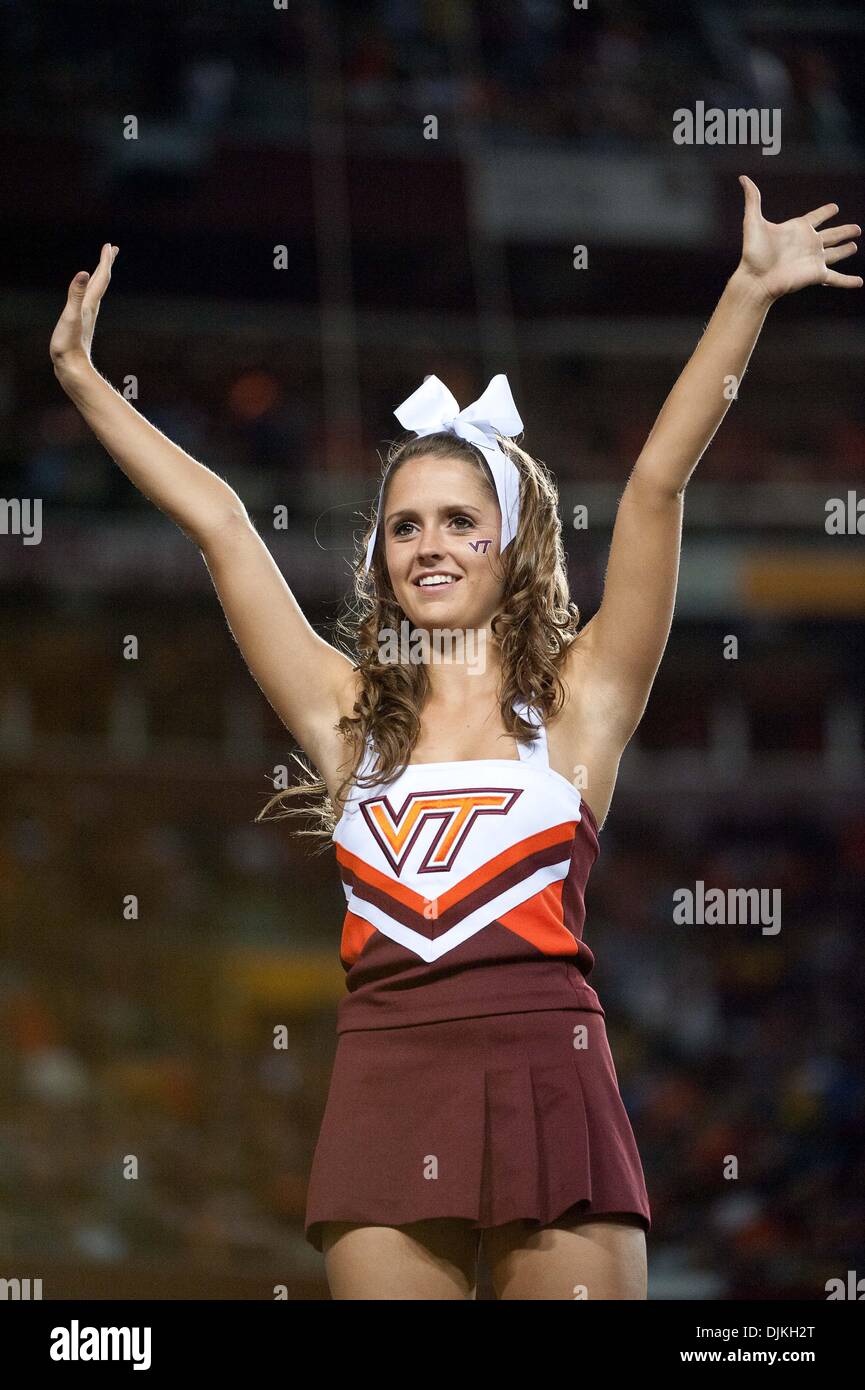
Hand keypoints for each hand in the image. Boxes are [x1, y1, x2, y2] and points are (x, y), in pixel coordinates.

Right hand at [50, 242, 117, 373]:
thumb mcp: (70, 315)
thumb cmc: (69, 343)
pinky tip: (88, 297)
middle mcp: (91, 308)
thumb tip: (85, 272)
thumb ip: (76, 294)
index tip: (110, 245)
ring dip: (100, 277)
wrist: (71, 367)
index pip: (101, 278)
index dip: (105, 261)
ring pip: (97, 292)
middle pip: (102, 282)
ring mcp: (87, 316)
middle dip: (106, 264)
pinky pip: (88, 302)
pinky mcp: (81, 324)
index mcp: (90, 303)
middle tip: (112, 249)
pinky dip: (90, 292)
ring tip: (102, 268)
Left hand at [736, 175, 860, 301]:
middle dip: (843, 231)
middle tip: (856, 228)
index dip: (825, 212)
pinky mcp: (817, 274)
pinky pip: (837, 278)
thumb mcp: (753, 222)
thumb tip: (744, 178)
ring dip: (845, 250)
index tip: (834, 208)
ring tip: (854, 246)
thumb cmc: (753, 253)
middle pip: (832, 235)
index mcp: (798, 229)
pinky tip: (859, 282)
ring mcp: (814, 259)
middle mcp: (809, 243)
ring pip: (836, 253)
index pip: (816, 217)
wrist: (756, 279)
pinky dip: (848, 281)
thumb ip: (752, 199)